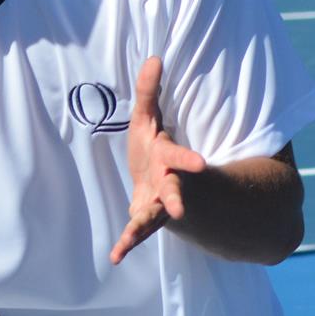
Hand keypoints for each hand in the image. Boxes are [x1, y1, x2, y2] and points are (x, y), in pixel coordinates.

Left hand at [110, 56, 207, 264]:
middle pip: (172, 190)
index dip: (186, 161)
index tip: (200, 165)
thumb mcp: (149, 118)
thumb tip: (154, 57)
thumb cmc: (153, 146)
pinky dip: (126, 243)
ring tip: (126, 244)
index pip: (177, 158)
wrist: (158, 179)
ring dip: (142, 228)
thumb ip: (151, 91)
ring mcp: (155, 202)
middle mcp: (165, 182)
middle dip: (175, 197)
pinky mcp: (144, 215)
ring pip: (151, 216)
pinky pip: (136, 231)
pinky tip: (114, 258)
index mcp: (167, 158)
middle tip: (180, 209)